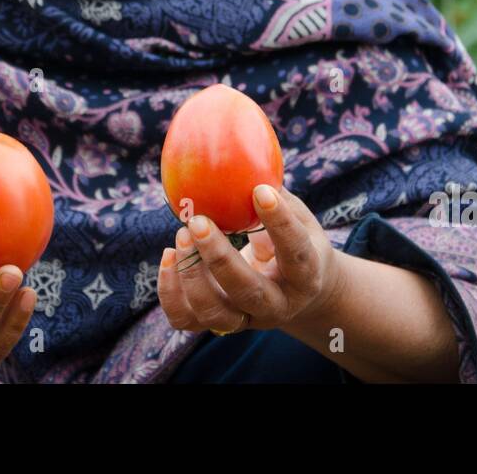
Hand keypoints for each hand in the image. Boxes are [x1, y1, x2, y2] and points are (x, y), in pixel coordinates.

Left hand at [157, 184, 345, 334]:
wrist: (299, 295)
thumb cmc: (297, 243)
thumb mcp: (300, 220)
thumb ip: (277, 196)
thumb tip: (247, 153)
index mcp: (307, 277)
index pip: (296, 254)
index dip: (280, 223)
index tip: (260, 190)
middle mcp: (278, 305)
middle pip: (247, 291)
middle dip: (218, 257)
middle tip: (197, 221)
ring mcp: (246, 320)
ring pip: (213, 312)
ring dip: (191, 273)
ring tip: (182, 234)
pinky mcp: (218, 324)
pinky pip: (185, 319)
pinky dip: (169, 290)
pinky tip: (169, 255)